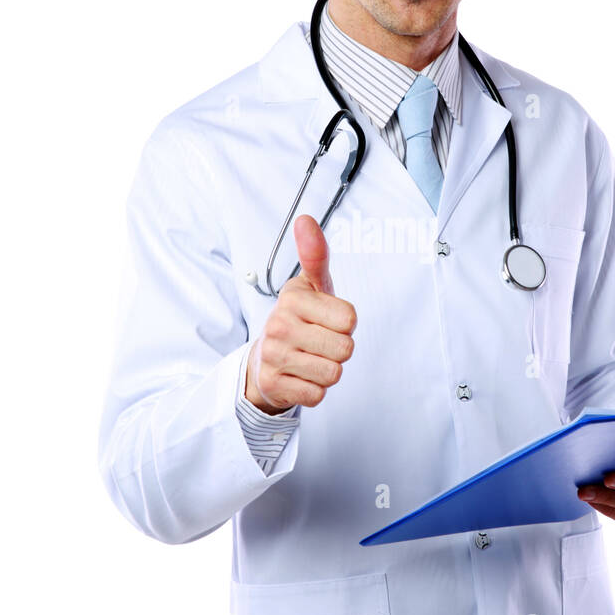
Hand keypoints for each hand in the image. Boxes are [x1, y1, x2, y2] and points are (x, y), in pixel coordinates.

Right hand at [245, 215, 356, 413]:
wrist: (264, 359)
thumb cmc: (299, 319)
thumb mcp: (311, 286)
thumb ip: (316, 255)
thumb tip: (306, 220)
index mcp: (292, 299)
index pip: (350, 319)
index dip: (345, 323)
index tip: (326, 320)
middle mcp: (279, 326)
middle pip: (345, 349)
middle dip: (339, 348)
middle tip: (319, 341)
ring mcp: (274, 357)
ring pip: (333, 373)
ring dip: (328, 370)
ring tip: (310, 358)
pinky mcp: (274, 385)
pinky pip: (318, 395)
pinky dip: (315, 389)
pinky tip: (301, 375)